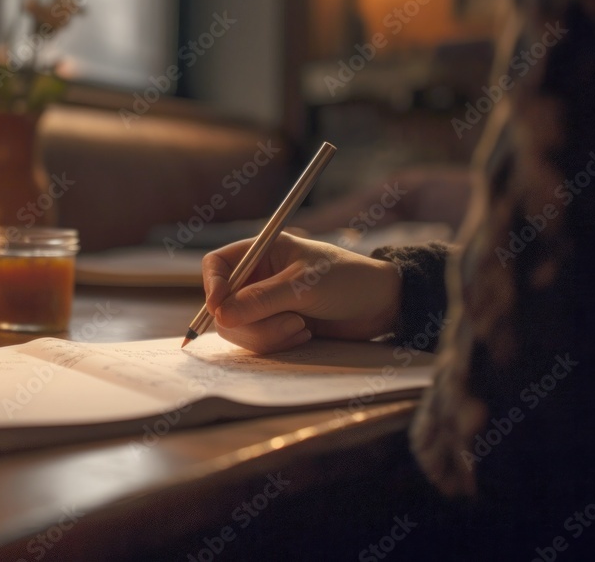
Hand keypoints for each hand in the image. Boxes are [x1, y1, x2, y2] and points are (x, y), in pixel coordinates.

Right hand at [202, 233, 400, 353]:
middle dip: (249, 321)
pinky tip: (304, 334)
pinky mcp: (276, 326)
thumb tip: (221, 316)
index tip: (220, 309)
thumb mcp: (303, 286)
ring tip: (301, 327)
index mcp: (262, 252)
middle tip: (287, 323)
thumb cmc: (347, 281)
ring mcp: (266, 303)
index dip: (212, 286)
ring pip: (239, 327)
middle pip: (223, 304)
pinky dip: (277, 342)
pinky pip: (258, 341)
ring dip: (266, 335)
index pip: (216, 265)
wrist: (382, 305)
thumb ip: (260, 300)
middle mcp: (258, 277)